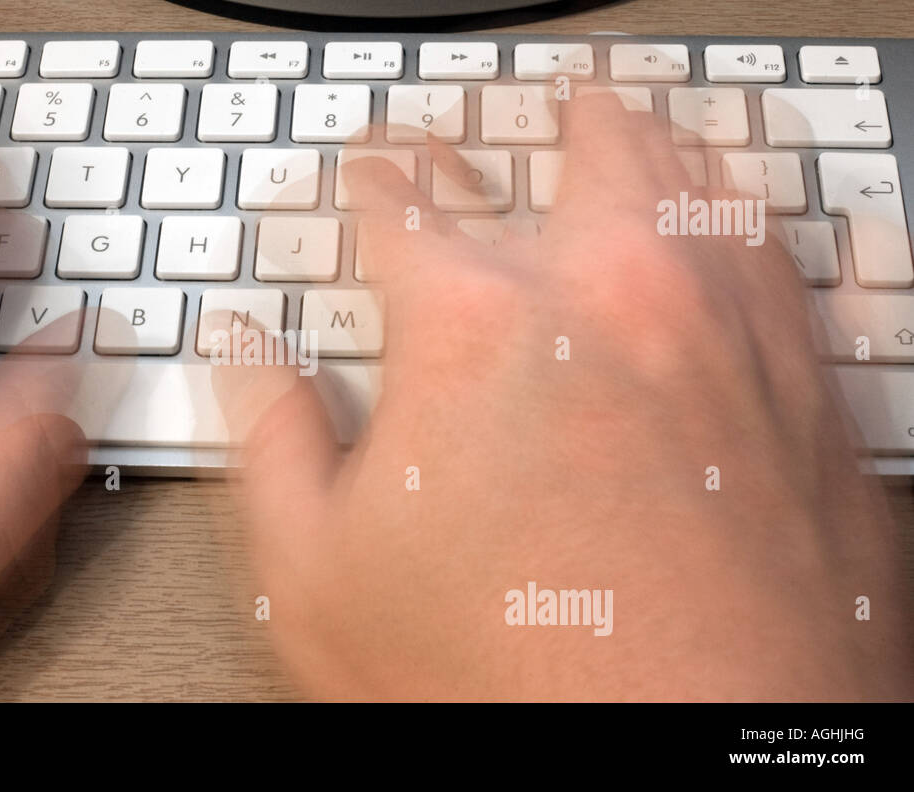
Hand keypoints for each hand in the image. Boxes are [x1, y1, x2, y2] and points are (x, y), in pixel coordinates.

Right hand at [225, 95, 911, 700]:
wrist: (698, 765)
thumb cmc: (514, 691)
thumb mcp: (320, 578)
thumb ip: (271, 434)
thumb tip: (243, 346)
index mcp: (477, 329)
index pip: (399, 195)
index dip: (366, 172)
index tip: (362, 176)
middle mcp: (612, 297)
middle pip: (561, 141)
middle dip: (512, 124)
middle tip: (488, 129)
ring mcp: (729, 326)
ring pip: (686, 162)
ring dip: (633, 135)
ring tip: (604, 126)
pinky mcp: (814, 381)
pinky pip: (792, 242)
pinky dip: (750, 205)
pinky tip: (734, 208)